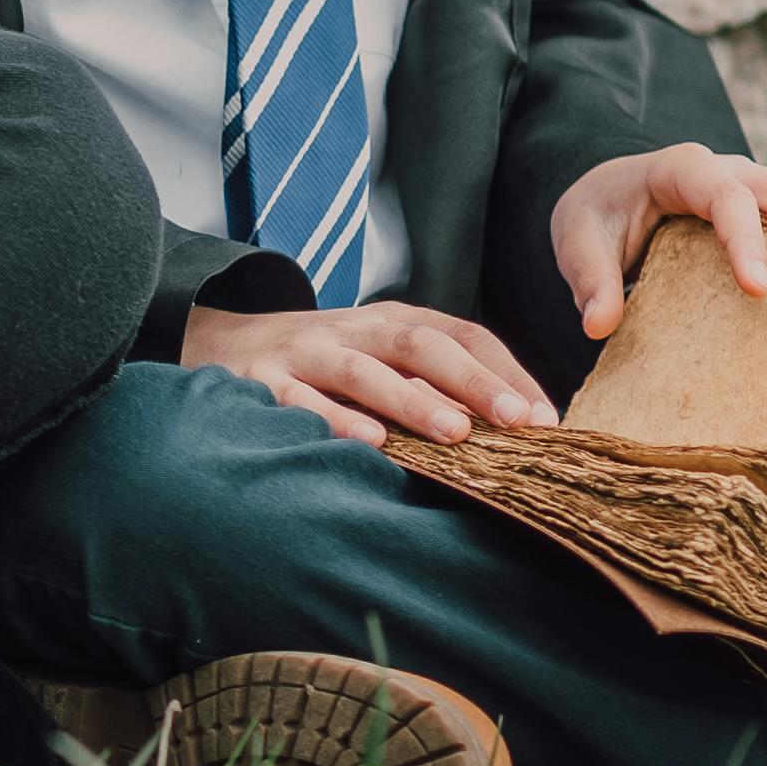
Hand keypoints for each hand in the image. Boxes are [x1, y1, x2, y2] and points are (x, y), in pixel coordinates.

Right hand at [180, 299, 555, 446]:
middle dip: (470, 380)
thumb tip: (517, 429)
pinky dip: (334, 419)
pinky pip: (300, 400)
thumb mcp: (381, 361)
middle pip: (417, 343)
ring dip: (411, 401)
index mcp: (389, 322)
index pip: (459, 334)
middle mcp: (352, 330)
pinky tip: (368, 442)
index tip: (544, 418)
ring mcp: (305, 353)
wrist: (222, 342)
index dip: (504, 372)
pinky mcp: (262, 380)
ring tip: (454, 435)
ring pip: (362, 371)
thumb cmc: (324, 365)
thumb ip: (436, 387)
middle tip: (513, 420)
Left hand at [551, 142, 766, 341]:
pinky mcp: (763, 214)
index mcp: (681, 170)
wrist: (601, 195)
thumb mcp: (575, 237)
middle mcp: (726, 172)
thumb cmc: (594, 215)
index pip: (723, 197)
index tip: (761, 290)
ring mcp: (751, 190)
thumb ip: (587, 277)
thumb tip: (599, 325)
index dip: (745, 240)